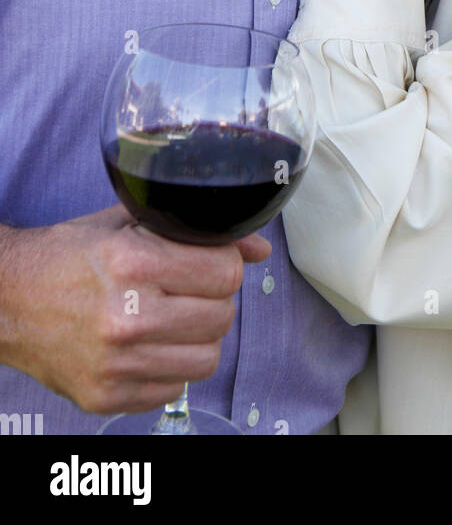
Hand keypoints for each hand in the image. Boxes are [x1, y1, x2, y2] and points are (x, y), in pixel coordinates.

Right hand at [0, 207, 269, 416]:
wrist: (7, 299)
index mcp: (133, 262)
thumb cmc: (69, 256)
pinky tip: (148, 345)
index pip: (225, 272)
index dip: (224, 263)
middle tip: (188, 289)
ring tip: (171, 318)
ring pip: (207, 358)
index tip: (208, 262)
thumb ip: (196, 231)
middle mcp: (127, 316)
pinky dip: (170, 367)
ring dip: (197, 337)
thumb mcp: (128, 224)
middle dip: (214, 299)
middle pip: (222, 317)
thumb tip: (258, 249)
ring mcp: (116, 363)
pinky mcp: (106, 397)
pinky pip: (174, 388)